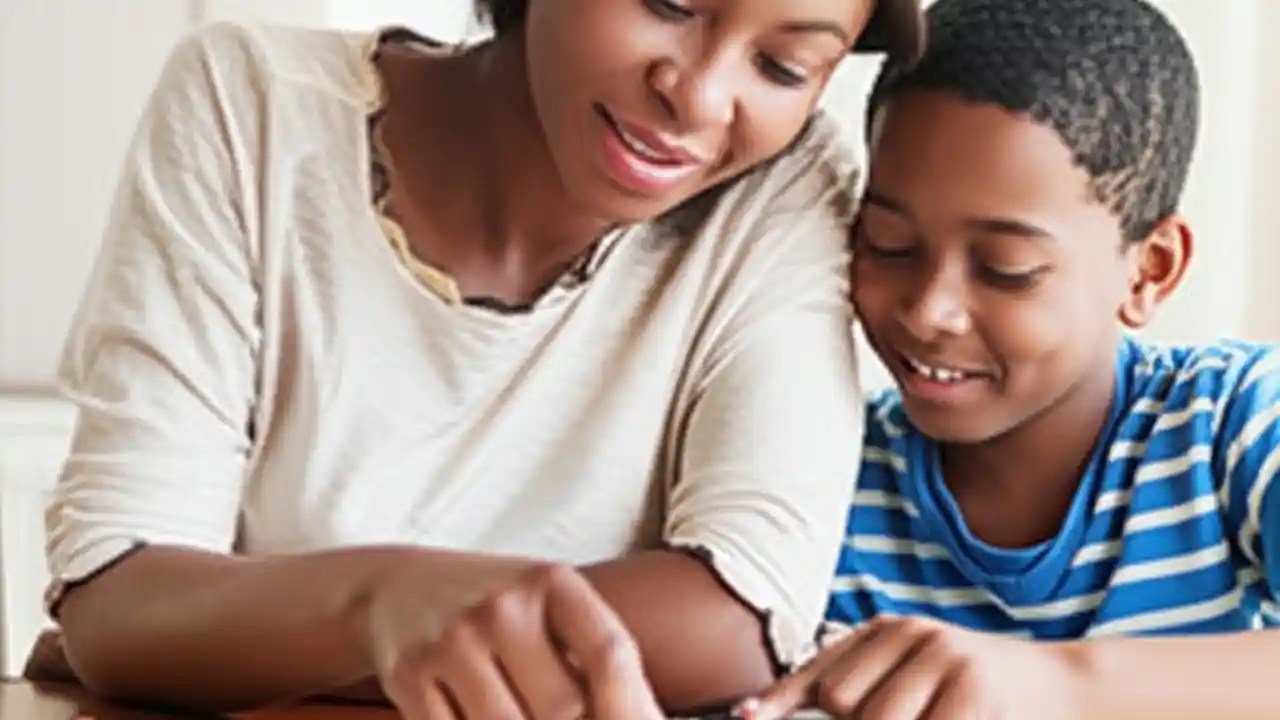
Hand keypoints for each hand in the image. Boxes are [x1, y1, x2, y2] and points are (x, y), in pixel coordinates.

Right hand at [368, 562, 662, 719]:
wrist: (397, 587)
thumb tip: (642, 718)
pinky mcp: (410, 675)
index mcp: (551, 582)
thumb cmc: (498, 607)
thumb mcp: (549, 603)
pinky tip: (472, 712)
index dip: (631, 708)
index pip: (610, 655)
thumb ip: (592, 651)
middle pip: (563, 709)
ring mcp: (453, 640)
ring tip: (514, 708)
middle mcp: (502, 606)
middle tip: (553, 711)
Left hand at [744, 616, 1084, 719]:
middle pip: (841, 702)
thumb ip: (859, 691)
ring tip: (934, 715)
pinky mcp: (972, 690)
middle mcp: (910, 635)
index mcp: (887, 632)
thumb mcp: (914, 680)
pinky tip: (952, 719)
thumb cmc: (977, 694)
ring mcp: (943, 659)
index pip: (818, 672)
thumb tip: (765, 713)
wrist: (1063, 687)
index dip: (779, 702)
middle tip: (907, 714)